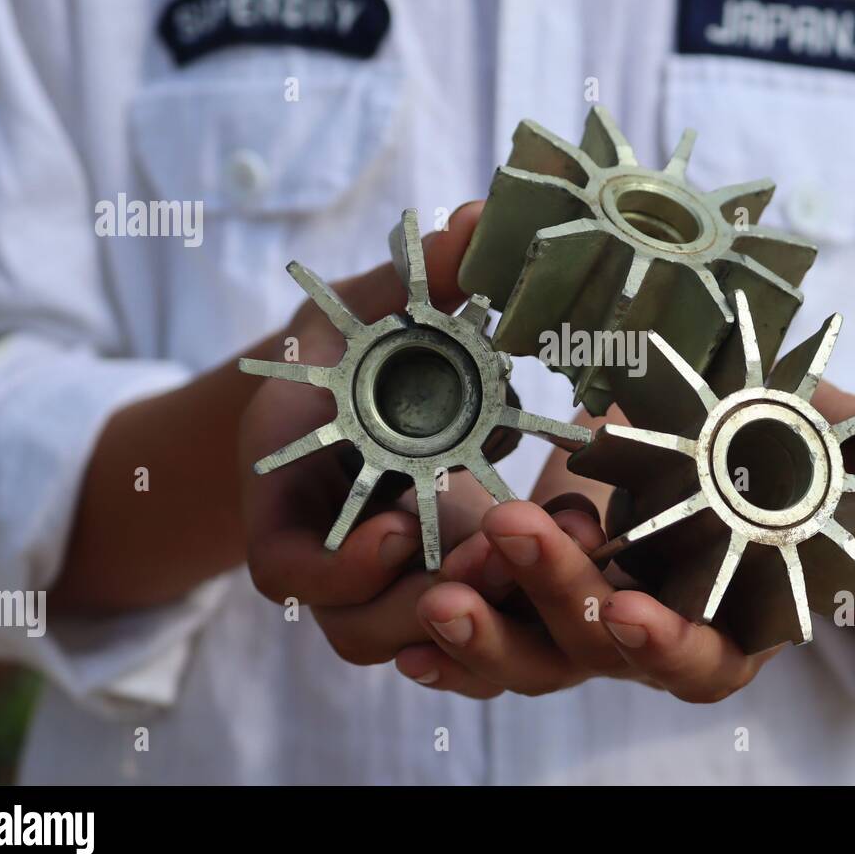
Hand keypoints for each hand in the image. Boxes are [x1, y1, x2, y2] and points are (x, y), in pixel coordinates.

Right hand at [239, 202, 501, 664]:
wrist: (345, 401)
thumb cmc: (336, 354)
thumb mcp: (362, 309)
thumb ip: (412, 279)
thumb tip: (479, 217)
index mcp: (284, 498)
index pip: (284, 570)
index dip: (335, 568)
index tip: (394, 531)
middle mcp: (328, 553)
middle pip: (356, 623)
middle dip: (420, 602)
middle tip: (487, 558)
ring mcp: (379, 579)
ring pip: (413, 636)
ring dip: (472, 605)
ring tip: (536, 553)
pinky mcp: (431, 579)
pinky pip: (462, 611)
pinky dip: (510, 590)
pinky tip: (570, 538)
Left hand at [395, 378, 854, 701]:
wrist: (718, 442)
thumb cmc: (777, 442)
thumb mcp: (824, 428)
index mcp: (731, 610)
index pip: (705, 656)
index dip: (671, 646)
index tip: (632, 613)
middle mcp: (658, 628)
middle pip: (604, 649)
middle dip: (559, 601)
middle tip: (513, 533)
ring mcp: (592, 618)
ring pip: (534, 654)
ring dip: (485, 631)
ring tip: (437, 591)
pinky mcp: (538, 594)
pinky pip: (491, 632)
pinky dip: (451, 634)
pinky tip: (407, 615)